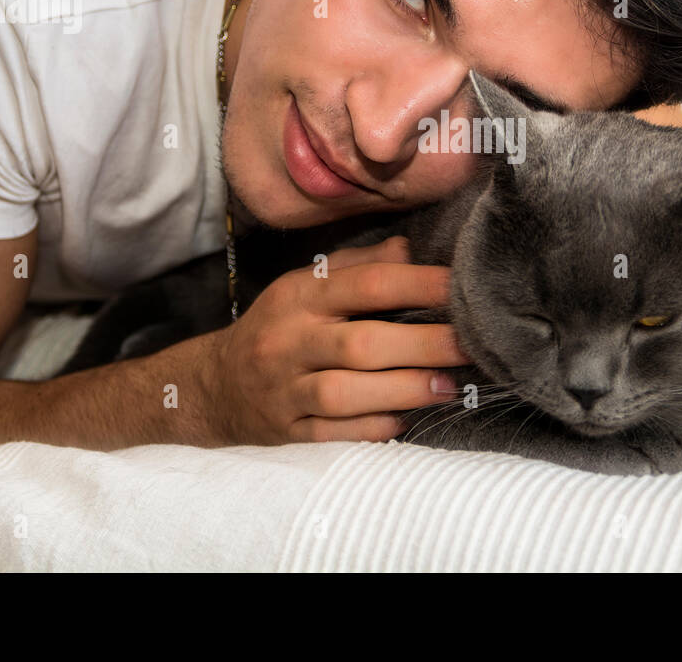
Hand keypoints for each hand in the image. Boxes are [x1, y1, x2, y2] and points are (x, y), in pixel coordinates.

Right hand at [206, 236, 466, 445]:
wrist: (212, 387)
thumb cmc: (276, 328)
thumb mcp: (303, 286)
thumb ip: (357, 266)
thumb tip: (410, 248)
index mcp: (300, 297)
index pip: (366, 284)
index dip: (418, 284)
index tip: (461, 288)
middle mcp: (290, 341)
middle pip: (361, 344)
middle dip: (422, 346)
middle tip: (470, 347)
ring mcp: (284, 390)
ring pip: (346, 393)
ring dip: (403, 390)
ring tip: (447, 387)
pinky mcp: (285, 431)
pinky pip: (332, 433)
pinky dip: (371, 427)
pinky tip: (405, 420)